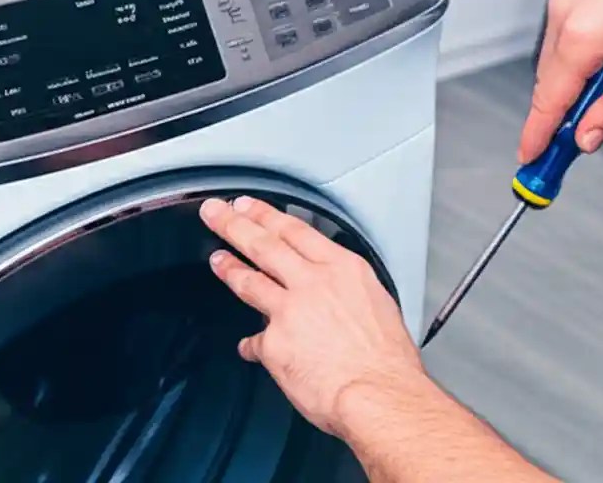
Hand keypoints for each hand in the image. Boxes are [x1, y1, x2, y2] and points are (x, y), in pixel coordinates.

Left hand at [198, 196, 425, 436]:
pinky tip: (248, 346)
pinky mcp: (274, 342)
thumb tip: (334, 297)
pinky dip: (253, 345)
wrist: (380, 397)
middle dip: (233, 223)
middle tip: (215, 212)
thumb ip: (346, 293)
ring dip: (229, 267)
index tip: (249, 207)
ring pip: (250, 280)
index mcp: (344, 270)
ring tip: (218, 259)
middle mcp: (314, 283)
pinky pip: (256, 341)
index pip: (296, 231)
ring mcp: (290, 310)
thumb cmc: (387, 363)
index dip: (266, 215)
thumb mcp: (378, 306)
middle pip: (264, 244)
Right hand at [520, 0, 602, 162]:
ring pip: (561, 53)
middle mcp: (564, 11)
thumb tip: (590, 133)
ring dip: (582, 72)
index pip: (548, 102)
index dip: (537, 136)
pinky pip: (569, 27)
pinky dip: (586, 45)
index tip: (530, 158)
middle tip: (582, 133)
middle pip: (551, 80)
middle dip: (566, 107)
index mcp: (582, 36)